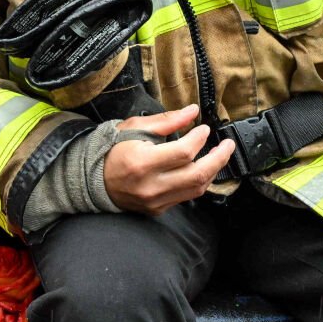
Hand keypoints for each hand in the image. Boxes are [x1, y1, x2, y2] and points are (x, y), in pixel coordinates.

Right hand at [102, 104, 235, 215]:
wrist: (94, 180)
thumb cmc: (113, 151)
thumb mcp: (134, 128)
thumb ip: (166, 121)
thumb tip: (192, 112)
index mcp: (143, 162)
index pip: (184, 152)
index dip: (199, 139)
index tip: (204, 128)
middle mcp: (151, 185)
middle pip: (197, 175)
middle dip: (219, 158)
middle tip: (228, 145)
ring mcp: (155, 201)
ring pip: (197, 189)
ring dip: (213, 171)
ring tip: (219, 155)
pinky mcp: (158, 209)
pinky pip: (186, 196)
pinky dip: (198, 181)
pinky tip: (202, 169)